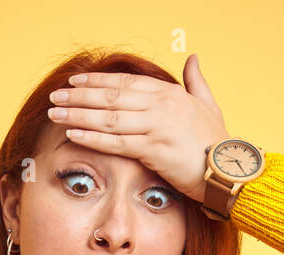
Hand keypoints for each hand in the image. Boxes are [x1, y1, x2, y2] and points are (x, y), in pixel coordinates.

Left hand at [45, 53, 231, 206]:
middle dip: (79, 95)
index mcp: (169, 93)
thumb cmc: (217, 141)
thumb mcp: (208, 103)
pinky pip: (116, 142)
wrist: (229, 170)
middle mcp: (160, 106)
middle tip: (55, 95)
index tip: (75, 81)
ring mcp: (156, 127)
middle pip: (111, 97)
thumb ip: (196, 80)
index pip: (125, 82)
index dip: (97, 81)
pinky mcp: (153, 149)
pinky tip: (73, 133)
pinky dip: (92, 137)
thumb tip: (192, 56)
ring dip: (78, 114)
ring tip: (55, 113)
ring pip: (108, 117)